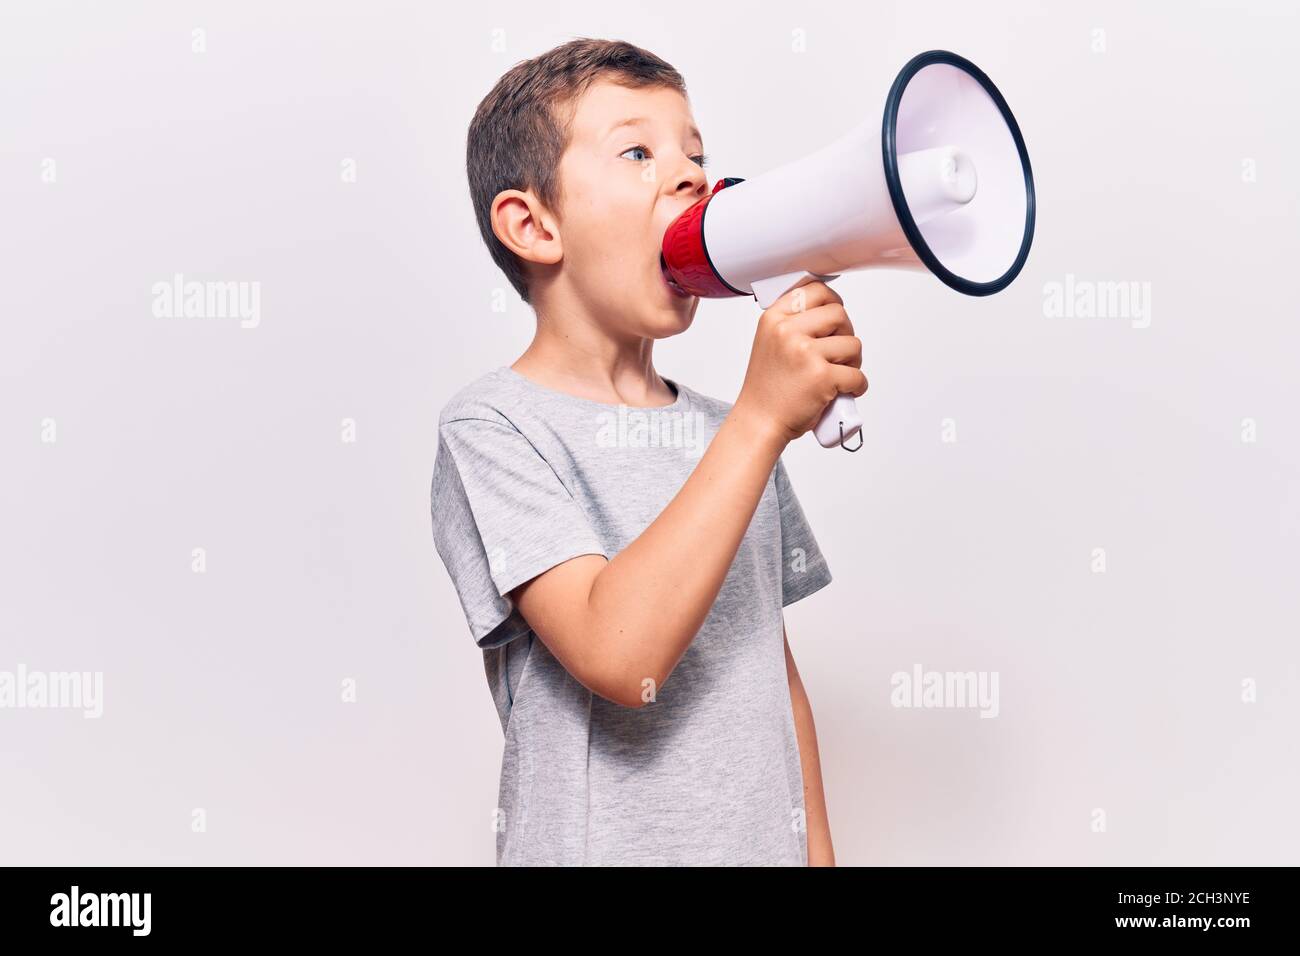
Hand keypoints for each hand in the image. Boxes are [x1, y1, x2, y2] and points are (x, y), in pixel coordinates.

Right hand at [733, 281, 867, 444]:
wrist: (759, 421)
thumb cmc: (768, 388)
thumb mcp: (770, 343)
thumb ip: (793, 323)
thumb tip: (829, 309)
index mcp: (774, 319)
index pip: (815, 290)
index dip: (832, 301)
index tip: (834, 318)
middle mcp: (787, 331)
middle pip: (839, 313)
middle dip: (846, 333)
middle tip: (838, 353)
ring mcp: (805, 352)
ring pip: (853, 344)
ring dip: (853, 361)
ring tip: (839, 374)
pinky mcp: (822, 376)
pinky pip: (857, 374)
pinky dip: (857, 386)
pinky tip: (844, 391)